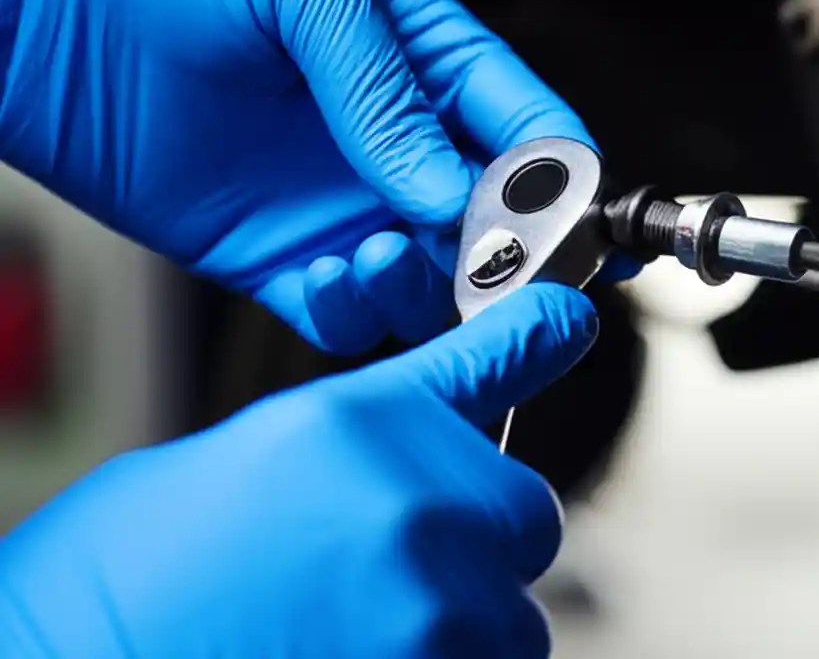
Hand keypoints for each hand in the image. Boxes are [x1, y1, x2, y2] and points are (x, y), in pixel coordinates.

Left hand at [0, 0, 592, 353]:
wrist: (33, 4)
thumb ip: (387, 91)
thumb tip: (447, 192)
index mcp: (426, 60)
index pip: (529, 129)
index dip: (564, 180)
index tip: (572, 222)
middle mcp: (395, 141)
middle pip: (494, 220)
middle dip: (507, 253)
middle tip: (496, 268)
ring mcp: (341, 204)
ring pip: (430, 279)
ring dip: (428, 288)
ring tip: (383, 253)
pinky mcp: (279, 256)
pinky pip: (345, 310)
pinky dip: (355, 311)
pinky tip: (330, 275)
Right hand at [0, 284, 594, 657]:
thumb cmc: (121, 583)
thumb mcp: (236, 467)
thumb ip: (346, 454)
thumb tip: (400, 465)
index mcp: (355, 424)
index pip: (489, 360)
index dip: (535, 338)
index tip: (567, 323)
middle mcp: (415, 502)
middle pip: (522, 512)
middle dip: (477, 538)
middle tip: (393, 567)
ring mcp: (432, 602)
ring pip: (511, 611)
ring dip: (459, 620)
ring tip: (355, 630)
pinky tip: (361, 656)